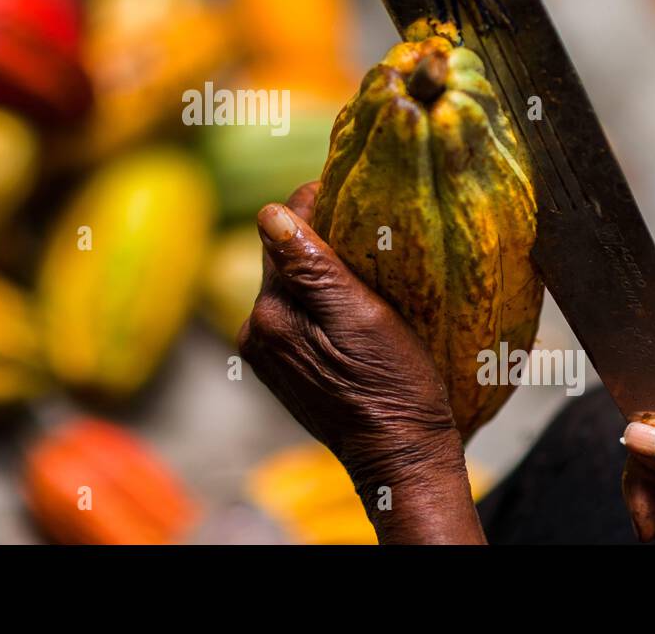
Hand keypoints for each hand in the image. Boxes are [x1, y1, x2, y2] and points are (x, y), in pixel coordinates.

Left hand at [238, 182, 483, 543]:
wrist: (399, 455)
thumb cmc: (393, 387)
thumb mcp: (362, 317)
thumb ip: (312, 268)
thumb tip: (270, 213)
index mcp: (270, 313)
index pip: (281, 230)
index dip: (320, 207)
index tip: (358, 200)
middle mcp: (255, 329)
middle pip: (283, 256)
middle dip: (322, 239)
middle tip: (372, 236)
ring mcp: (266, 350)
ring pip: (291, 283)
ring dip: (322, 270)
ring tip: (368, 272)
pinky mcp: (281, 363)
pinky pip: (296, 311)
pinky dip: (321, 301)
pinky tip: (354, 308)